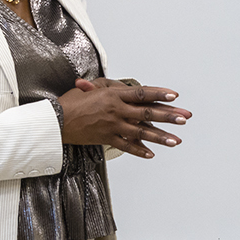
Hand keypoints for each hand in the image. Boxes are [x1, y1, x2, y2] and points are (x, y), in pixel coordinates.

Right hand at [58, 79, 191, 158]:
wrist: (55, 120)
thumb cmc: (71, 102)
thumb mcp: (91, 87)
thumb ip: (108, 86)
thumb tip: (121, 85)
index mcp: (113, 95)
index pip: (142, 93)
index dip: (159, 94)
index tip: (175, 95)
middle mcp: (116, 110)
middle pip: (147, 113)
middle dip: (168, 116)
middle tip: (184, 118)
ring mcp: (113, 126)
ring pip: (141, 132)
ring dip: (161, 137)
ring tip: (176, 140)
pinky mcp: (107, 138)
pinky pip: (127, 146)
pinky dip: (140, 151)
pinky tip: (152, 154)